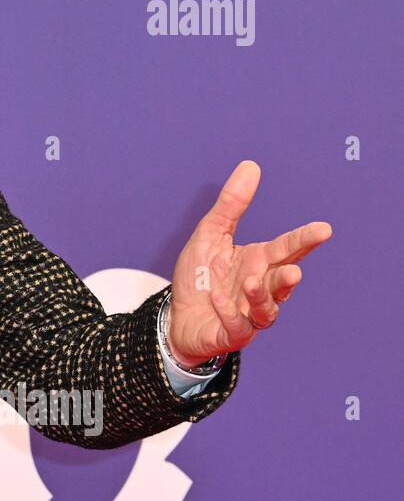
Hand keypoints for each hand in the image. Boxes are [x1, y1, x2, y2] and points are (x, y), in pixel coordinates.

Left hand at [167, 160, 331, 365]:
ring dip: (261, 296)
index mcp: (258, 261)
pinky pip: (238, 326)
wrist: (177, 317)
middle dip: (288, 277)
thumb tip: (250, 166)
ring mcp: (250, 314)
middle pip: (282, 282)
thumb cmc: (200, 276)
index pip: (287, 249)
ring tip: (251, 281)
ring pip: (267, 309)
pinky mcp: (233, 334)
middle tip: (293, 271)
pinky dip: (230, 312)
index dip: (304, 240)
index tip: (323, 230)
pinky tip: (218, 297)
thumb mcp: (210, 235)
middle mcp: (260, 288)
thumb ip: (232, 204)